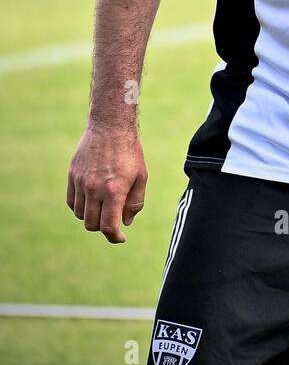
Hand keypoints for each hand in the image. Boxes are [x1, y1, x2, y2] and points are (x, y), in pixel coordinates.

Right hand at [67, 125, 147, 244]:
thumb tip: (125, 222)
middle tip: (113, 219)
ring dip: (91, 216)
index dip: (114, 237)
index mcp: (114, 191)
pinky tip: (91, 200)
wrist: (110, 126)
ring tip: (103, 206)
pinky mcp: (72, 175)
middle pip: (92, 224)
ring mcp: (81, 182)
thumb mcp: (141, 176)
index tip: (119, 237)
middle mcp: (94, 189)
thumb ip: (135, 202)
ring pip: (80, 214)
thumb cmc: (130, 152)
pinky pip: (71, 201)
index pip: (108, 226)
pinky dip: (80, 207)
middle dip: (103, 227)